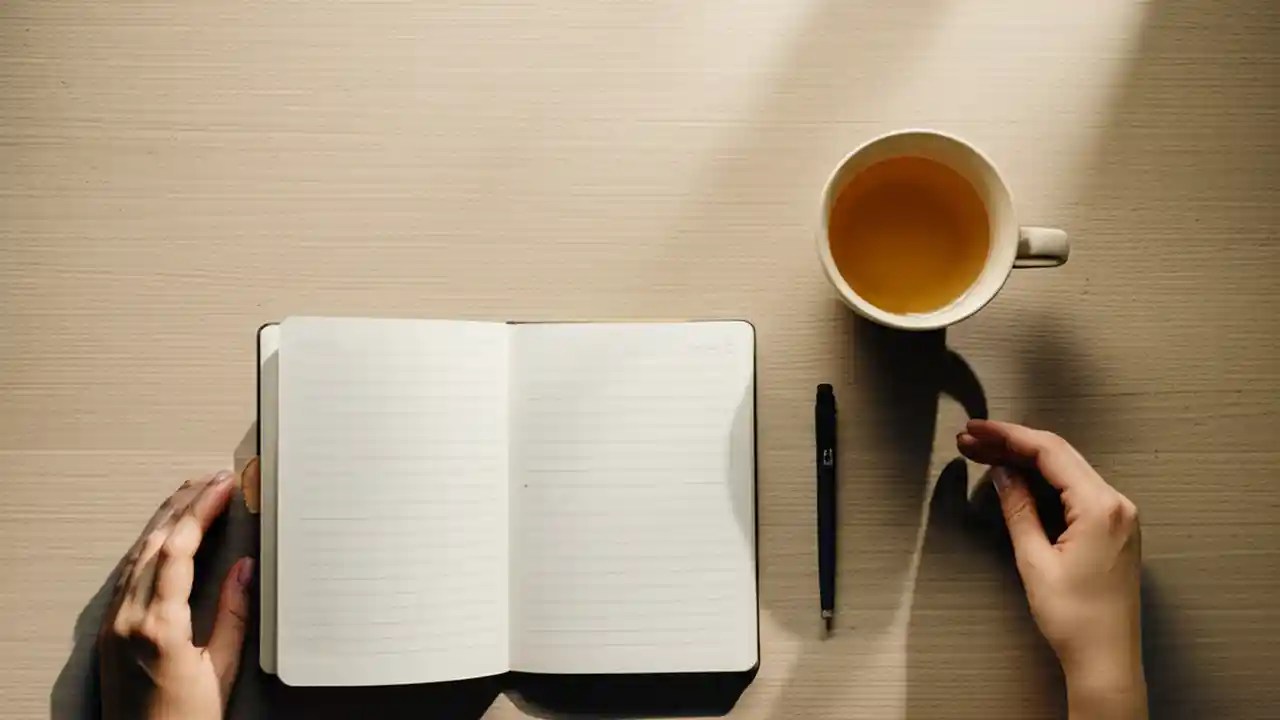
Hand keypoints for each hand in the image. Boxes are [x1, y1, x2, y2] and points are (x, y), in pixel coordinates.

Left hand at [99, 471, 254, 719]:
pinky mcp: (108, 632)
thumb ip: (234, 615)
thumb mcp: (221, 670)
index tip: (222, 485)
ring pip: (136, 554)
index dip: (202, 509)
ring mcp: (113, 624)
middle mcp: (128, 618)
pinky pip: (127, 574)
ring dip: (164, 519)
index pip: (179, 548)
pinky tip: (163, 536)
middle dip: (184, 504)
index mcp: (159, 625)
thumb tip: (244, 568)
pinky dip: (148, 545)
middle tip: (211, 478)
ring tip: (191, 495)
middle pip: (153, 542)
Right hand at [957, 420, 1146, 719]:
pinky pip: (1076, 489)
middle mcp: (1117, 504)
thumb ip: (1019, 510)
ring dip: (1026, 460)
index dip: (1008, 436)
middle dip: (1012, 444)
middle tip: (972, 440)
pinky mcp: (1114, 529)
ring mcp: (1119, 516)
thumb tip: (1004, 475)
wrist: (1106, 660)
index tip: (976, 430)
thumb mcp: (1035, 561)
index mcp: (1102, 507)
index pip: (1050, 452)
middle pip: (1059, 455)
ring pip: (1067, 470)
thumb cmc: (1076, 620)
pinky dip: (1044, 480)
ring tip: (985, 454)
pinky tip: (1018, 479)